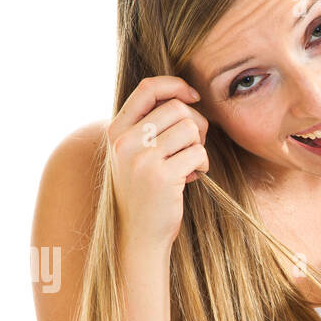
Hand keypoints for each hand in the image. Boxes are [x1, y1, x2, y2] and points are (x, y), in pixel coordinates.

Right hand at [108, 75, 208, 247]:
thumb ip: (150, 126)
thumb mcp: (135, 155)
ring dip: (200, 146)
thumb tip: (185, 95)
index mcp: (116, 131)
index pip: (147, 88)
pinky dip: (203, 163)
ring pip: (190, 128)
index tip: (194, 96)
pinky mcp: (162, 177)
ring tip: (191, 164)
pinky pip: (198, 152)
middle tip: (195, 145)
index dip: (175, 85)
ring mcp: (141, 159)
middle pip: (177, 108)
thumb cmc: (145, 193)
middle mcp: (125, 141)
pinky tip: (193, 177)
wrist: (139, 235)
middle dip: (197, 124)